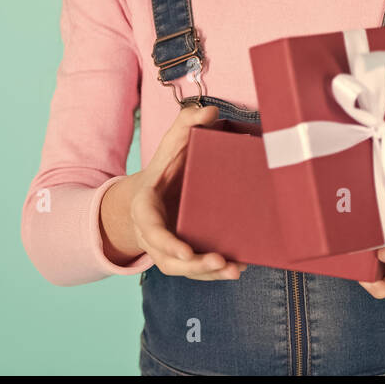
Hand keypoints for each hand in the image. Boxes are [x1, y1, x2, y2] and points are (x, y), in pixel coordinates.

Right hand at [106, 103, 247, 280]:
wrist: (153, 192)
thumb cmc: (165, 169)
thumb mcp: (171, 145)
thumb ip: (185, 125)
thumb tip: (209, 110)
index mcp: (146, 209)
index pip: (152, 229)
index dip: (167, 243)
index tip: (185, 252)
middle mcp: (153, 234)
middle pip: (168, 259)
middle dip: (193, 264)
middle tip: (219, 261)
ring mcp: (168, 248)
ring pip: (183, 270)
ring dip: (207, 273)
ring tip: (234, 270)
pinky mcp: (184, 254)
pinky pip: (196, 270)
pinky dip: (214, 273)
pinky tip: (238, 267)